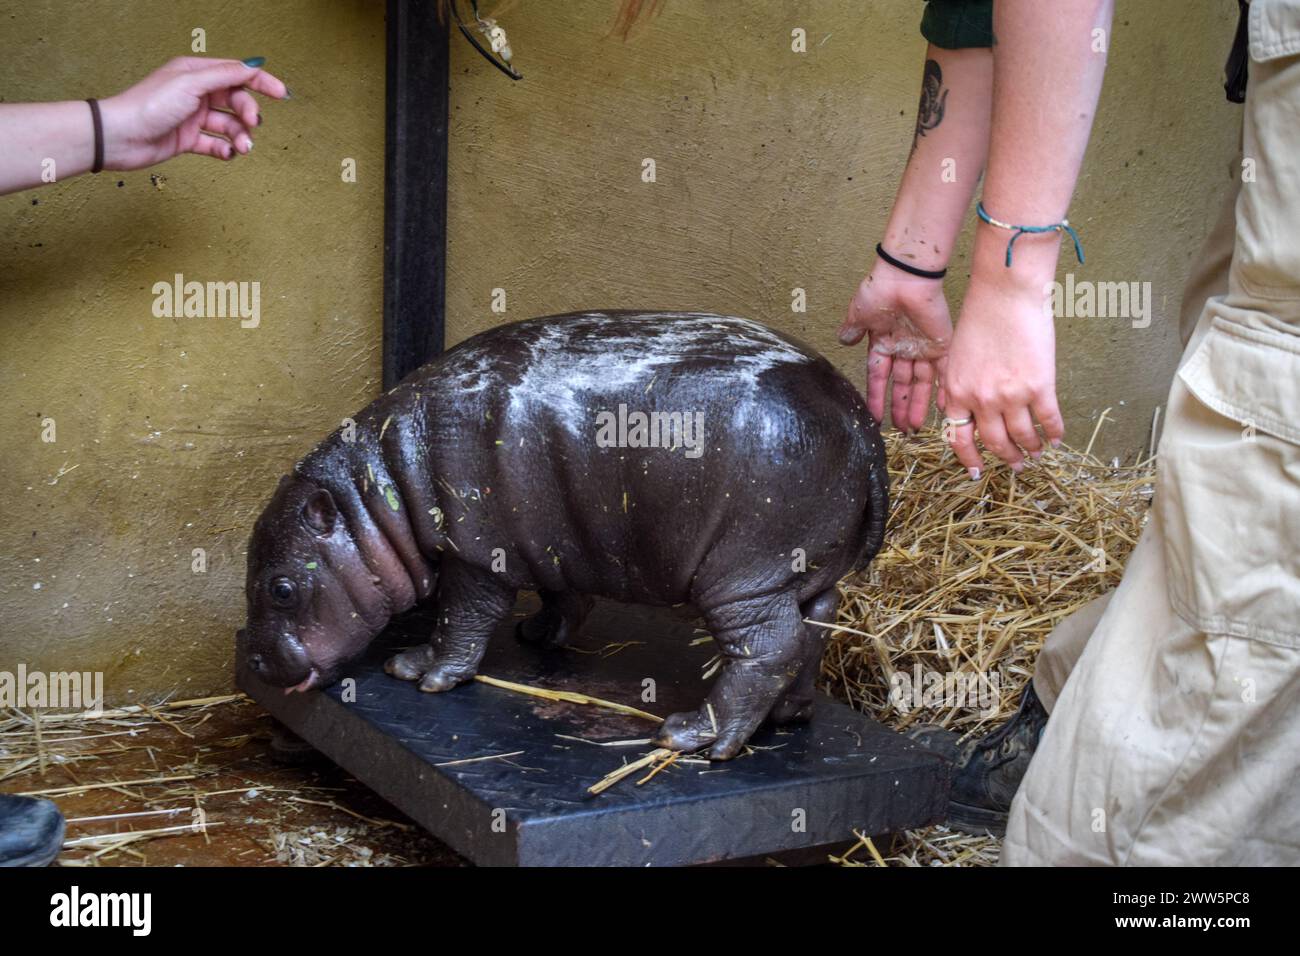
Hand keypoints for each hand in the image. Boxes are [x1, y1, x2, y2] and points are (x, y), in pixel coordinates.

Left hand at [98, 57, 288, 169]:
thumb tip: (252, 65)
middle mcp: (196, 93)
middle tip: (252, 124)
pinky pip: (217, 144)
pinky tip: (226, 154)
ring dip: (240, 136)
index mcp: (196, 73)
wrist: (121, 137)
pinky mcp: (190, 139)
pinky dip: (225, 150)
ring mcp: (194, 117)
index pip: (237, 73)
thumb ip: (224, 75)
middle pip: (236, 101)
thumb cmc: (147, 105)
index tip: (281, 93)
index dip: (261, 82)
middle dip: (248, 113)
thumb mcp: (190, 84)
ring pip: (230, 125)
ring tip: (242, 147)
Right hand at [838, 258, 952, 432]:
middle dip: (900, 407)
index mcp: (882, 343)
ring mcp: (922, 348)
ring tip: (916, 427)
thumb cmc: (880, 291)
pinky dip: (943, 390)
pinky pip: (943, 372)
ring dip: (918, 405)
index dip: (875, 396)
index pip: (878, 377)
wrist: (906, 277)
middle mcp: (903, 349)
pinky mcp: (941, 345)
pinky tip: (943, 408)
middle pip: (901, 385)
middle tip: (901, 430)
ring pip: (920, 384)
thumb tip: (843, 341)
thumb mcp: (859, 313)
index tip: (874, 416)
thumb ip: (852, 330)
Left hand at [941, 278, 1063, 476]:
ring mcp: (1012, 396)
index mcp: (957, 393)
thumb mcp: (955, 356)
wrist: (1006, 295)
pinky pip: (1049, 420)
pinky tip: (1057, 439)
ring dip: (1031, 449)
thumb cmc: (979, 318)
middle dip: (1006, 458)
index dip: (969, 459)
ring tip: (1036, 453)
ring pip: (1023, 436)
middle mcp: (982, 400)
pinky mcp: (1040, 386)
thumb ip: (955, 386)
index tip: (977, 471)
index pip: (959, 438)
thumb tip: (955, 411)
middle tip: (1016, 465)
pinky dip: (1054, 433)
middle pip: (995, 443)